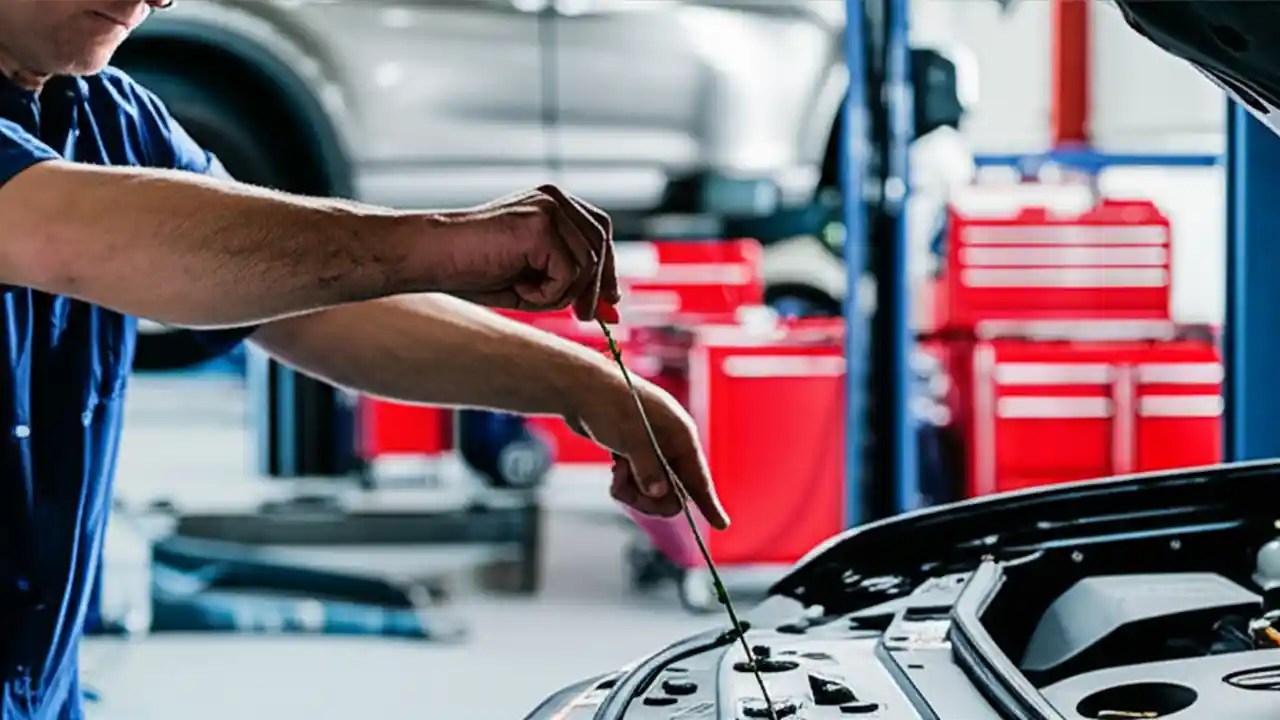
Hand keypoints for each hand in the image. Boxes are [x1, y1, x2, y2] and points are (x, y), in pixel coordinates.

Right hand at [429, 185, 620, 320]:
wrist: (430, 257)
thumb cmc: (471, 268)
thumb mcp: (532, 278)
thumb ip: (570, 285)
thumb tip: (613, 311)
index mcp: (553, 203)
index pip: (599, 231)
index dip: (607, 270)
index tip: (609, 303)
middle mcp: (555, 198)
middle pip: (601, 247)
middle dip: (595, 288)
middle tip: (586, 317)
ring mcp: (549, 208)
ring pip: (587, 265)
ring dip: (559, 293)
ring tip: (524, 292)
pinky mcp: (540, 225)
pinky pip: (567, 274)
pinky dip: (546, 294)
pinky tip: (517, 287)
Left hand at [571, 373, 729, 529]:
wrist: (581, 390)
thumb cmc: (609, 406)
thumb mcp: (630, 438)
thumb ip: (647, 468)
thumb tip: (660, 493)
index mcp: (680, 435)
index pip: (699, 477)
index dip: (709, 502)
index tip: (721, 524)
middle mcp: (672, 444)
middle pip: (674, 492)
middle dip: (650, 499)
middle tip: (624, 490)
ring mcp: (654, 450)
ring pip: (654, 491)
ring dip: (633, 491)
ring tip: (616, 473)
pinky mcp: (637, 454)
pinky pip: (639, 483)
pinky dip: (626, 483)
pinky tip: (615, 467)